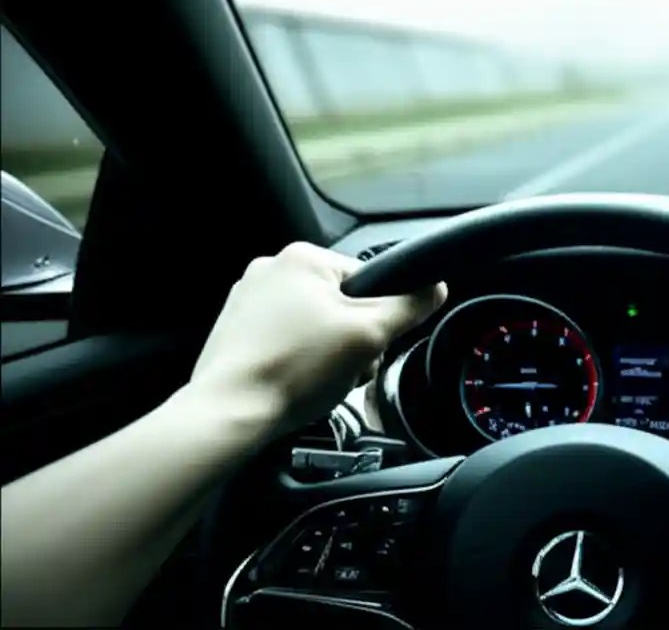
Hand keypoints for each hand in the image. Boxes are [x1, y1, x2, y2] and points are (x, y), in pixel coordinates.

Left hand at [182, 242, 446, 437]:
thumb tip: (435, 287)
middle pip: (341, 303)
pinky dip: (297, 360)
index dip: (379, 318)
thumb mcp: (369, 335)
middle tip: (344, 369)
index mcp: (302, 256)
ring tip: (316, 380)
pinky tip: (295, 382)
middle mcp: (270, 269)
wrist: (230, 414)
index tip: (369, 346)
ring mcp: (247, 300)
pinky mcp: (235, 330)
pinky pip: (286, 340)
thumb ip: (409, 306)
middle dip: (352, 339)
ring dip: (327, 353)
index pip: (368, 281)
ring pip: (315, 324)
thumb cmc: (295, 371)